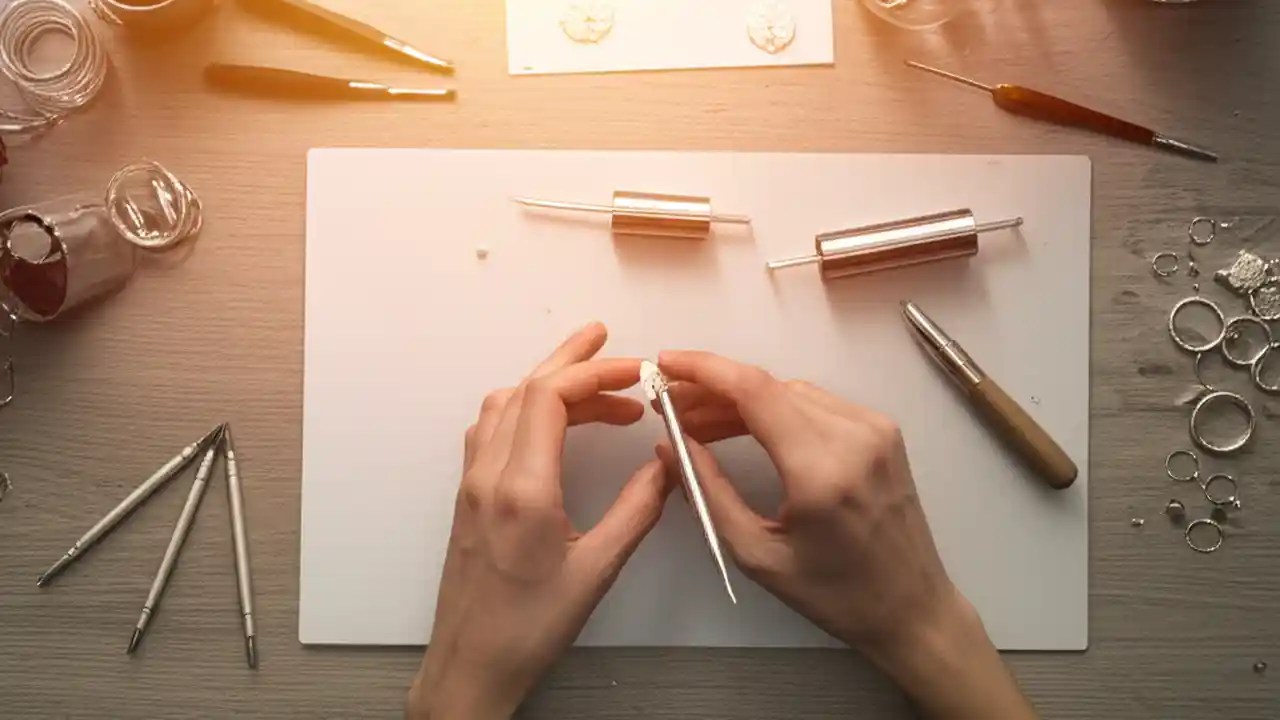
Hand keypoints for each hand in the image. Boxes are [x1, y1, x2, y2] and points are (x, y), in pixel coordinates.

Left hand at [409, 324, 672, 719]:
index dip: (594, 372)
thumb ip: (637, 510)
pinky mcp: (467, 496)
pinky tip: (555, 424)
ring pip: (504, 405)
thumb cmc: (530, 627)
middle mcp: (488, 475)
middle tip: (611, 343)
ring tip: (596, 387)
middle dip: (571, 360)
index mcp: (521, 489)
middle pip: (524, 389)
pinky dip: (526, 409)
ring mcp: (471, 483)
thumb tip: (667, 464)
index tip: (636, 372)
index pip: (548, 397)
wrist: (470, 664)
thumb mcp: (598, 570)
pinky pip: (491, 430)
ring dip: (548, 384)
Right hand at [657, 350, 1036, 719]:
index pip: (754, 391)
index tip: (663, 364)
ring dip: (741, 399)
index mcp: (821, 469)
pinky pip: (815, 403)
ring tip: (699, 421)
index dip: (703, 369)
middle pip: (769, 386)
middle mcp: (854, 434)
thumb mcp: (757, 553)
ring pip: (791, 390)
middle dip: (713, 389)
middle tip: (671, 406)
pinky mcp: (883, 430)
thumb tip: (670, 443)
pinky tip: (744, 426)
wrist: (911, 607)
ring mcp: (874, 427)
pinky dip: (775, 408)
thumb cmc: (832, 593)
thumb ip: (709, 491)